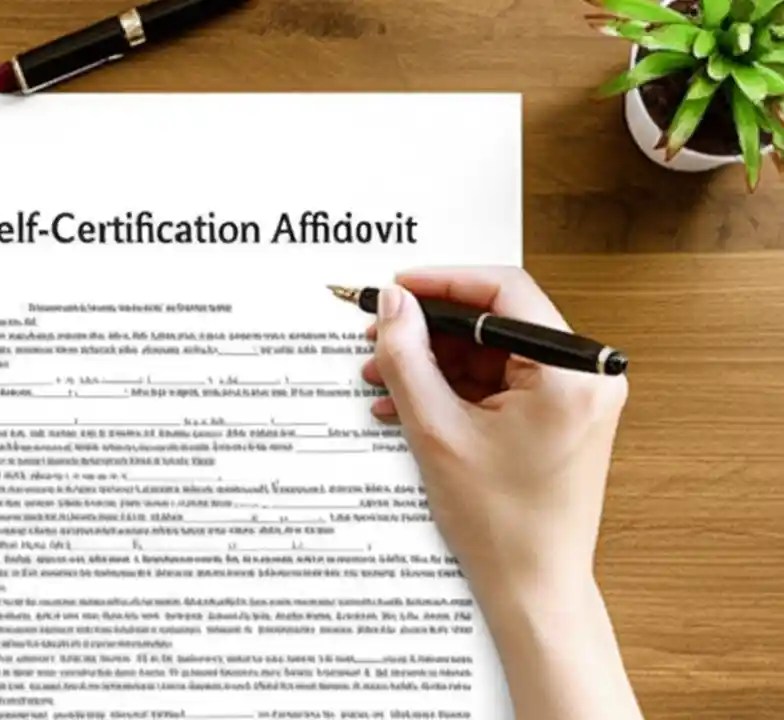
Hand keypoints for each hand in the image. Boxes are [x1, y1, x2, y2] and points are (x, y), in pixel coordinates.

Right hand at [363, 267, 640, 719]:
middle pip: (497, 321)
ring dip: (437, 362)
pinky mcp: (561, 415)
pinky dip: (456, 387)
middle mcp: (585, 376)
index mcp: (569, 373)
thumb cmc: (500, 525)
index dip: (443, 283)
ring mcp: (576, 396)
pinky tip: (410, 402)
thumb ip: (408, 359)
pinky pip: (501, 381)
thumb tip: (394, 305)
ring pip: (494, 351)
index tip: (399, 289)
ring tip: (384, 377)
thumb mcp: (436, 432)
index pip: (504, 292)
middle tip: (381, 336)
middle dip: (432, 330)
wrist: (533, 586)